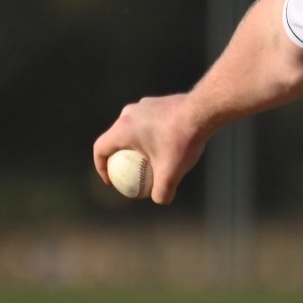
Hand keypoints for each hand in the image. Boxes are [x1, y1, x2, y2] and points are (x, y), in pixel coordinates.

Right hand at [92, 95, 206, 204]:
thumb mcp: (171, 173)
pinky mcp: (156, 102)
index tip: (111, 180)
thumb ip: (162, 191)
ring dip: (134, 145)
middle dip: (117, 157)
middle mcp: (129, 114)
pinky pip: (145, 122)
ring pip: (131, 129)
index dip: (100, 167)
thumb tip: (159, 199)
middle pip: (114, 138)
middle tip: (128, 172)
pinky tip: (165, 147)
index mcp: (123, 129)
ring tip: (146, 160)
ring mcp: (143, 105)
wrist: (203, 110)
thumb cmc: (183, 140)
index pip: (100, 149)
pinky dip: (148, 135)